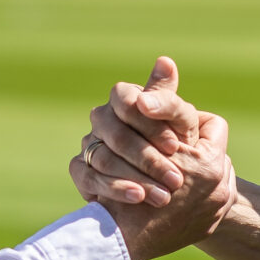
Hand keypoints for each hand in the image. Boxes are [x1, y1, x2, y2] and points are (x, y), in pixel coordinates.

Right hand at [74, 56, 203, 207]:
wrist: (166, 182)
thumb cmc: (175, 147)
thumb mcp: (179, 123)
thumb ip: (168, 97)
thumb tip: (164, 61)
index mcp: (123, 98)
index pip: (125, 100)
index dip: (150, 124)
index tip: (176, 146)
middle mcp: (102, 117)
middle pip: (116, 133)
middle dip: (149, 158)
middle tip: (176, 180)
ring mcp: (89, 143)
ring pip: (104, 157)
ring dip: (136, 177)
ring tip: (162, 196)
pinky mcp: (81, 169)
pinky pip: (89, 177)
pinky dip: (115, 188)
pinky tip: (138, 197)